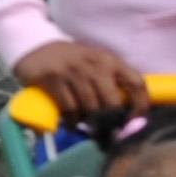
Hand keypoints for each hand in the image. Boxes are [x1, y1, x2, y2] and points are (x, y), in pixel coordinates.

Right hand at [17, 38, 146, 122]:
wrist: (35, 45)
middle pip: (112, 103)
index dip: (140, 106)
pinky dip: (72, 121)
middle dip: (111, 122)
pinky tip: (71, 123)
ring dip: (90, 123)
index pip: (136, 83)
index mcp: (110, 60)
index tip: (135, 121)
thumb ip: (111, 80)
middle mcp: (94, 65)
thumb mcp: (96, 62)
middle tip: (108, 131)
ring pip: (90, 108)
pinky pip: (69, 108)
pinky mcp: (52, 79)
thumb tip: (126, 111)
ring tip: (87, 128)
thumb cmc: (71, 59)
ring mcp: (72, 71)